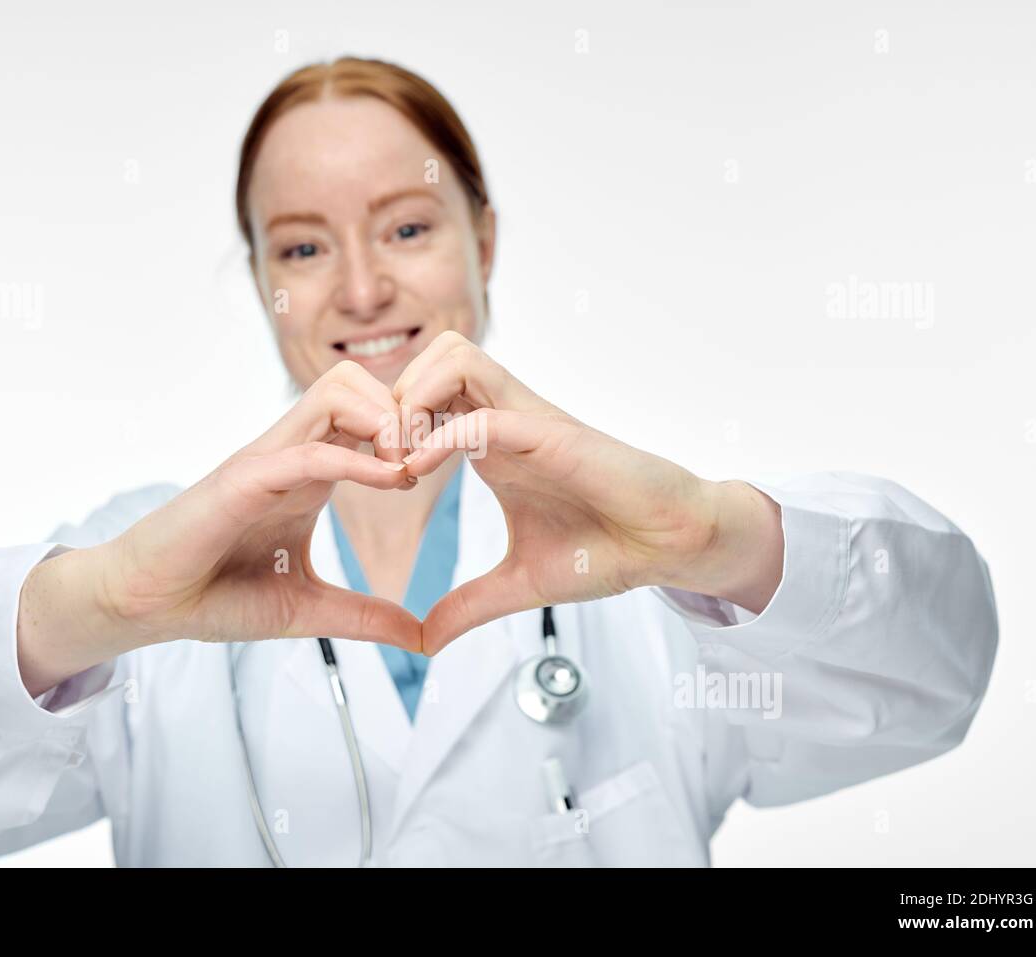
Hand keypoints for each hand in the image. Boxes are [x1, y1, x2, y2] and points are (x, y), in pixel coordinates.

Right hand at [18, 361, 420, 694]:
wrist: (145, 605)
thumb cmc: (214, 595)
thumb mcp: (309, 610)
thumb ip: (366, 617)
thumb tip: (421, 637)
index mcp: (310, 472)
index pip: (371, 415)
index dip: (418, 428)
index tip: (451, 463)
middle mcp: (291, 452)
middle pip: (359, 381)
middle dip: (408, 407)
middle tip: (436, 456)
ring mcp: (267, 459)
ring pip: (337, 391)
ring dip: (385, 420)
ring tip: (411, 468)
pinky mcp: (243, 478)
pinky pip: (310, 448)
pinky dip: (356, 459)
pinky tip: (391, 482)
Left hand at [393, 332, 784, 653]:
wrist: (671, 546)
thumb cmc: (607, 549)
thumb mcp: (518, 584)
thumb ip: (467, 606)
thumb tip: (423, 641)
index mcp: (490, 443)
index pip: (424, 394)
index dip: (385, 422)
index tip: (365, 474)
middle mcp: (505, 419)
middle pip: (431, 357)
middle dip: (388, 396)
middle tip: (373, 456)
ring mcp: (529, 420)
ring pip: (454, 358)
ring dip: (412, 400)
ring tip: (397, 459)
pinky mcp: (553, 433)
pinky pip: (485, 413)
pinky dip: (443, 435)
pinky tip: (419, 472)